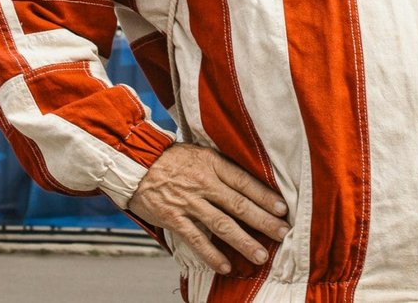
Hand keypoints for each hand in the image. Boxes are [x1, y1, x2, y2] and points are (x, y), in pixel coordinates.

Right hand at [128, 143, 290, 275]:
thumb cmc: (171, 158)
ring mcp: (189, 202)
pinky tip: (226, 265)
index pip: (245, 181)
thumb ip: (221, 167)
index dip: (265, 196)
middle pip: (239, 205)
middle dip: (263, 221)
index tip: (282, 209)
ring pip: (222, 224)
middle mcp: (204, 183)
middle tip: (282, 233)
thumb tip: (248, 183)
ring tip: (260, 255)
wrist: (135, 162)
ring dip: (244, 241)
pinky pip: (196, 239)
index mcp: (212, 164)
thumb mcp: (200, 153)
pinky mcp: (174, 218)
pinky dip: (212, 254)